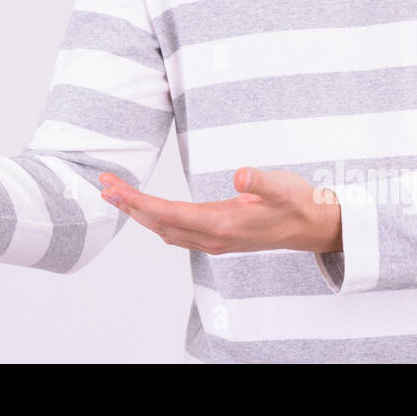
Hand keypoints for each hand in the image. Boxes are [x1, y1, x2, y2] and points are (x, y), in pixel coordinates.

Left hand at [98, 167, 341, 254]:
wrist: (312, 227)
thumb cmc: (297, 203)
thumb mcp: (283, 186)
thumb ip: (261, 181)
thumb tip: (240, 175)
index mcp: (223, 224)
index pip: (168, 213)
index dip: (138, 201)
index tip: (115, 187)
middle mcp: (213, 237)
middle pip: (159, 223)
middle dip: (129, 204)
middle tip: (104, 183)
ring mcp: (214, 240)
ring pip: (164, 230)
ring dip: (138, 212)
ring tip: (115, 193)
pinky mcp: (217, 237)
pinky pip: (176, 232)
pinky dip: (154, 220)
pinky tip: (145, 211)